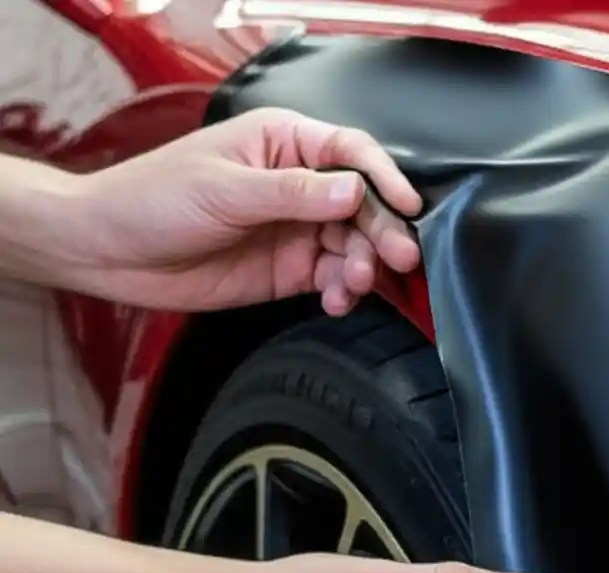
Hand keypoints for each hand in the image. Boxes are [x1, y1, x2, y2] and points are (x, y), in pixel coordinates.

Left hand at [71, 107, 422, 315]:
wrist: (108, 252)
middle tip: (398, 257)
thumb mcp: (224, 189)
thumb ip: (293, 193)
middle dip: (383, 231)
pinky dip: (344, 291)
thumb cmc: (152, 198)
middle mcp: (299, 184)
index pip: (352, 152)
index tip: (408, 206)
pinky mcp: (291, 269)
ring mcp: (297, 228)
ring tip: (352, 284)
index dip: (385, 177)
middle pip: (363, 204)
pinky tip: (337, 301)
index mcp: (284, 143)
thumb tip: (353, 192)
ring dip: (363, 265)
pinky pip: (334, 278)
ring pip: (354, 244)